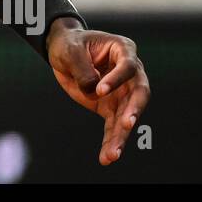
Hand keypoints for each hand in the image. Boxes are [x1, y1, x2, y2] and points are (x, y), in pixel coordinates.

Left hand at [46, 20, 150, 164]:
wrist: (62, 51)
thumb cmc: (69, 44)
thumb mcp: (70, 50)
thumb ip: (83, 69)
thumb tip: (94, 93)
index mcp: (123, 50)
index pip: (128, 67)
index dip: (117, 79)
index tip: (99, 90)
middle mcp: (129, 73)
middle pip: (139, 94)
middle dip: (133, 110)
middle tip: (126, 124)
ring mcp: (122, 92)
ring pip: (127, 115)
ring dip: (121, 135)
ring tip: (113, 154)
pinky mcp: (110, 107)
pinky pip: (114, 126)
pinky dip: (111, 141)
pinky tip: (106, 157)